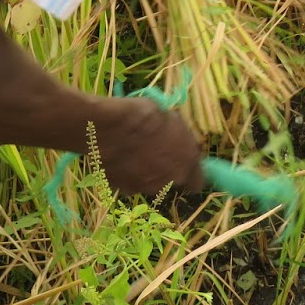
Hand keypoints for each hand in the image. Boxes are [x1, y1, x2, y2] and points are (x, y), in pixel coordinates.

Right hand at [90, 98, 205, 197]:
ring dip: (145, 172)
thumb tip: (176, 137)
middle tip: (153, 152)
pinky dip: (127, 173)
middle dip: (165, 170)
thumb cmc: (142, 115)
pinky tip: (119, 158)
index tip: (182, 161)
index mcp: (187, 162)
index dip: (190, 171)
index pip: (198, 181)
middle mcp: (169, 180)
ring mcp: (146, 187)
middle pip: (171, 181)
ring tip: (132, 153)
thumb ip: (178, 135)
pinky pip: (130, 182)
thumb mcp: (170, 118)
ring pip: (150, 183)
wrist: (107, 127)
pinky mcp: (124, 189)